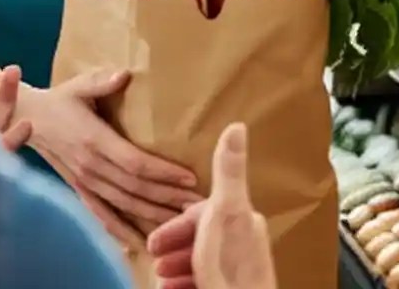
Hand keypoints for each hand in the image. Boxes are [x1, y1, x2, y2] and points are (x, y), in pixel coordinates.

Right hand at [19, 69, 202, 247]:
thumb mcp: (79, 86)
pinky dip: (122, 231)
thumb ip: (101, 81)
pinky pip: (103, 215)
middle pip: (136, 189)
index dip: (163, 173)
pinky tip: (141, 243)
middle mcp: (90, 167)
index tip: (190, 177)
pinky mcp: (80, 191)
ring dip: (154, 216)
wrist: (26, 120)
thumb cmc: (60, 100)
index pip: (134, 163)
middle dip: (169, 198)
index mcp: (94, 140)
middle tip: (200, 205)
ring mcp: (84, 183)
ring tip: (184, 223)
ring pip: (124, 205)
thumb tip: (124, 74)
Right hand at [147, 123, 275, 288]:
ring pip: (200, 262)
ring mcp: (242, 268)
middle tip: (155, 263)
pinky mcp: (235, 286)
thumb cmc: (228, 268)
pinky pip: (207, 281)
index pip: (202, 212)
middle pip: (199, 238)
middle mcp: (246, 242)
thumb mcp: (223, 214)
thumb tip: (238, 125)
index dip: (175, 225)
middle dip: (174, 249)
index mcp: (244, 220)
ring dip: (176, 269)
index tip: (153, 241)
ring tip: (162, 282)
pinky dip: (187, 284)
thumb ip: (228, 174)